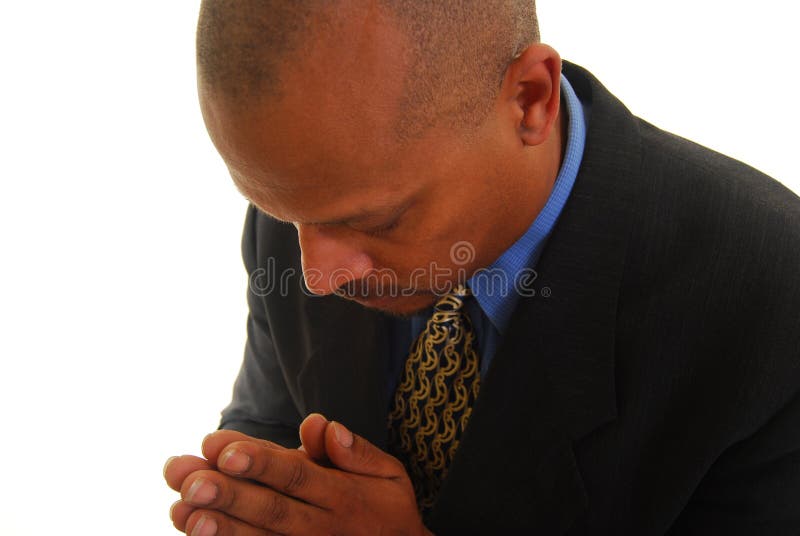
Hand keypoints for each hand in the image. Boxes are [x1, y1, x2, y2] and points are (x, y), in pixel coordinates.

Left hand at [164, 421, 431, 535]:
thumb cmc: (389, 510)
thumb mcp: (389, 475)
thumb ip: (357, 452)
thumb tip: (319, 423)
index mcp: (342, 495)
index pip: (296, 474)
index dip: (260, 462)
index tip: (222, 449)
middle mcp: (321, 526)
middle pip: (270, 509)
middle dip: (228, 494)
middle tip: (189, 480)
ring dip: (220, 528)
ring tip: (183, 511)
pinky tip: (196, 533)